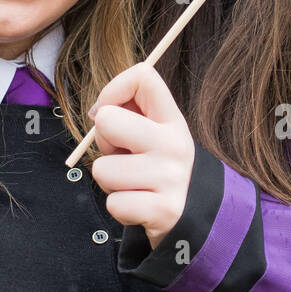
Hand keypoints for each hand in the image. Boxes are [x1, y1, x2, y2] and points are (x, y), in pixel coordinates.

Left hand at [89, 63, 194, 248]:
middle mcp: (176, 144)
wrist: (193, 214)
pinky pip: (113, 203)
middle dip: (103, 142)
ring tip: (132, 183)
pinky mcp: (164, 211)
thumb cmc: (155, 165)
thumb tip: (96, 113)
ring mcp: (171, 177)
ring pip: (101, 170)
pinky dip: (119, 207)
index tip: (110, 111)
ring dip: (109, 180)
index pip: (142, 77)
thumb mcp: (150, 133)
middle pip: (107, 120)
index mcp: (172, 118)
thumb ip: (126, 113)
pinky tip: (139, 204)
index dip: (113, 89)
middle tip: (122, 155)